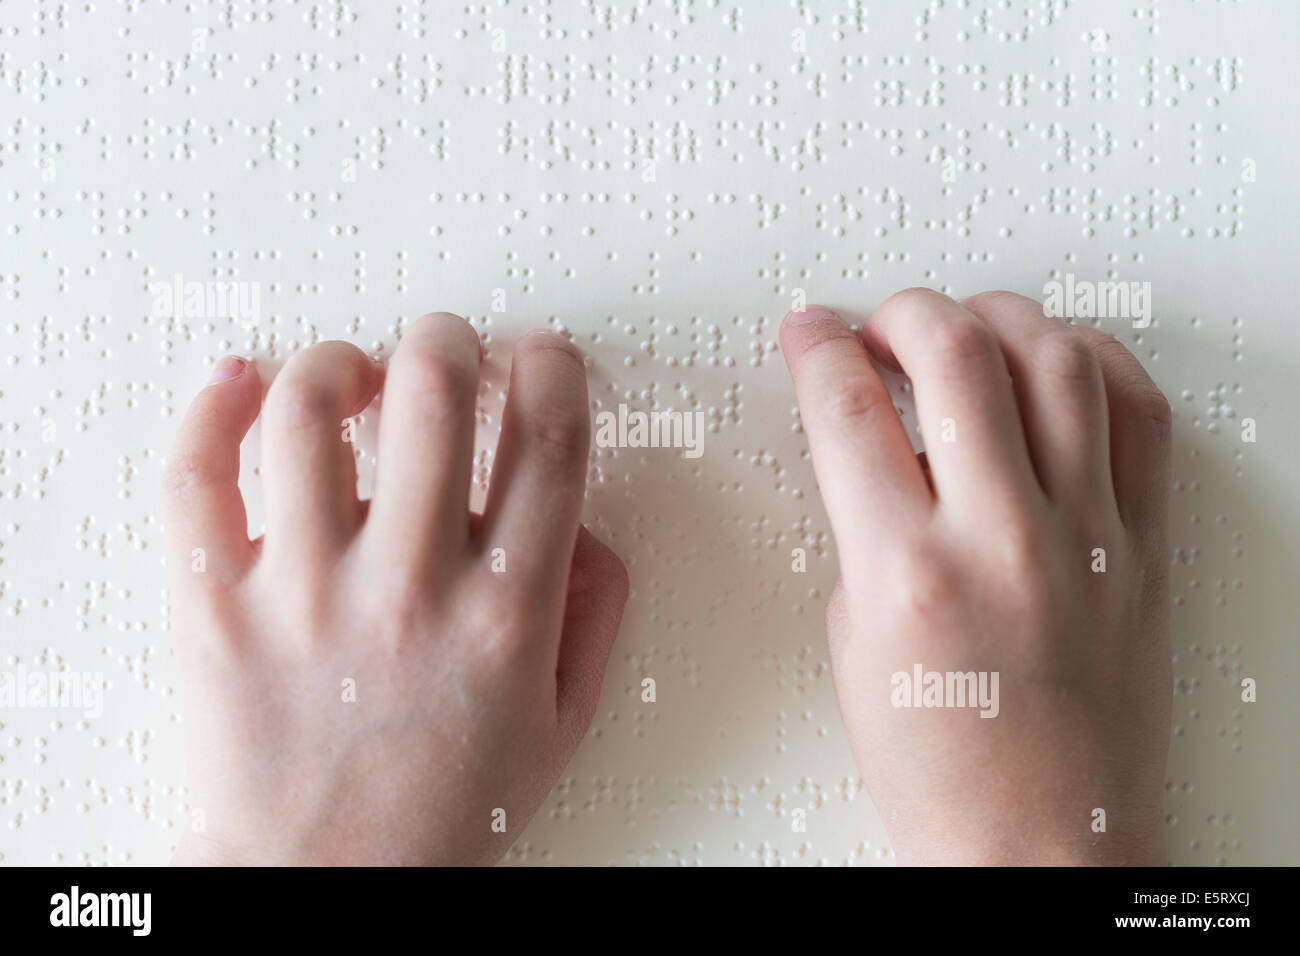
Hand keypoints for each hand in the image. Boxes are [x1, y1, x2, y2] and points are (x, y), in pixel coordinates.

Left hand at [164, 315, 627, 864]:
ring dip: (340, 363)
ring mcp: (305, 589)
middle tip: (446, 351)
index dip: (555, 370)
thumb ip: (592, 615)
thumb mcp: (558, 727)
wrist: (321, 888)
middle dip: (450, 342)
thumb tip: (586, 524)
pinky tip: (236, 385)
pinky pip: (197, 474)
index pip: (550, 438)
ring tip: (350, 376)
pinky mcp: (215, 606)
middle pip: (435, 389)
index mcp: (504, 613)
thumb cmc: (434, 819)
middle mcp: (409, 586)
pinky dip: (210, 408)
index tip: (543, 360)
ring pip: (309, 408)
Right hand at [780, 289, 1171, 864]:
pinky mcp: (1143, 546)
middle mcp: (1002, 540)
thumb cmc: (946, 777)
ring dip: (997, 317)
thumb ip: (862, 530)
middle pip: (953, 352)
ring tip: (968, 330)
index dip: (816, 347)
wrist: (1043, 848)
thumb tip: (872, 448)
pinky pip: (1138, 412)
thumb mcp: (854, 644)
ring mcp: (1086, 537)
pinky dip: (1093, 361)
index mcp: (907, 572)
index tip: (810, 332)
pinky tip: (1057, 363)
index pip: (845, 408)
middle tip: (881, 323)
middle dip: (902, 311)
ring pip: (1055, 358)